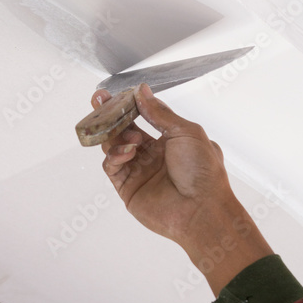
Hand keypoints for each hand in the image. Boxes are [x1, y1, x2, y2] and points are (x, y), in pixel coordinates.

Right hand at [90, 83, 273, 293]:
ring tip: (130, 137)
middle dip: (111, 114)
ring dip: (117, 136)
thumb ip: (160, 113)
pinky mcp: (128, 188)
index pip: (143, 117)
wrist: (202, 211)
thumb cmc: (203, 172)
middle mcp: (152, 155)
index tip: (116, 92)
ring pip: (114, 146)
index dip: (129, 104)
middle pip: (124, 130)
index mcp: (170, 140)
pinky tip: (127, 152)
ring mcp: (139, 171)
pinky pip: (112, 167)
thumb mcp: (186, 132)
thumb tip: (142, 91)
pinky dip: (114, 155)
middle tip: (99, 100)